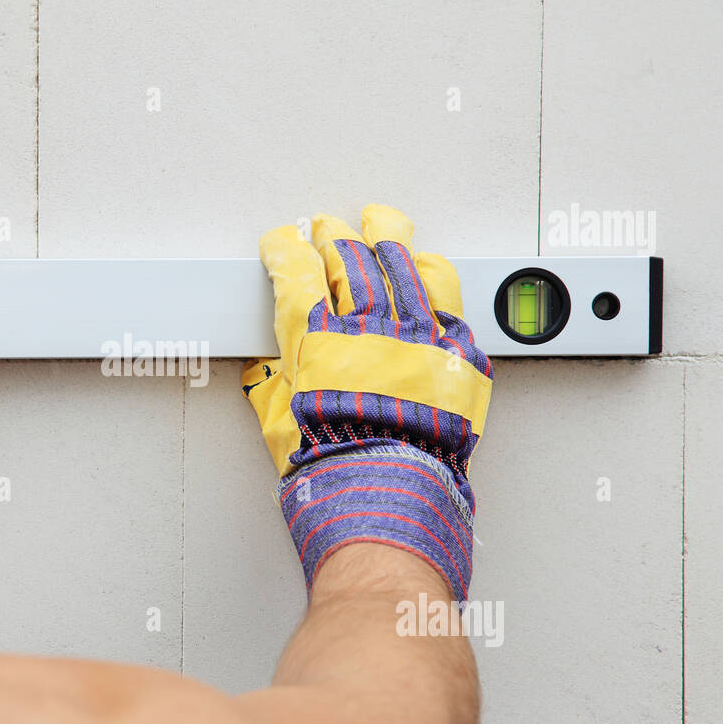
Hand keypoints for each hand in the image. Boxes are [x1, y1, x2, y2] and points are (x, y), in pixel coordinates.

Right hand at [242, 204, 492, 599]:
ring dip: (386, 237)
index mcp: (316, 343)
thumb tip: (267, 378)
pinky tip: (428, 266)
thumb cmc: (333, 475)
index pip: (295, 274)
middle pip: (348, 257)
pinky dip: (434, 276)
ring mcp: (415, 336)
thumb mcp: (281, 432)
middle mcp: (366, 329)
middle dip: (331, 236)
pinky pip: (448, 298)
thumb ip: (273, 393)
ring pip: (401, 264)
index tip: (281, 242)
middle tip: (325, 226)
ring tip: (380, 221)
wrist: (389, 502)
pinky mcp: (454, 354)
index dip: (285, 250)